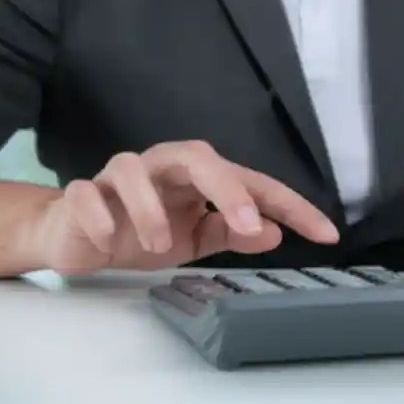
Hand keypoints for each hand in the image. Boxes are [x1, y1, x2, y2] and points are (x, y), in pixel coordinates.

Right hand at [34, 141, 339, 274]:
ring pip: (132, 168)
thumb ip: (232, 232)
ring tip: (158, 246)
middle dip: (227, 189)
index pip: (252, 183)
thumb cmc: (144, 232)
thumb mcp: (196, 239)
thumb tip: (273, 233)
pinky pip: (85, 194)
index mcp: (198, 178)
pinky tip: (108, 241)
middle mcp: (162, 168)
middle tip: (246, 225)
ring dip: (150, 209)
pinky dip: (98, 217)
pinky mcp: (78, 195)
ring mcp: (117, 178)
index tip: (326, 233)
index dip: (291, 206)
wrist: (78, 238)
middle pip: (197, 157)